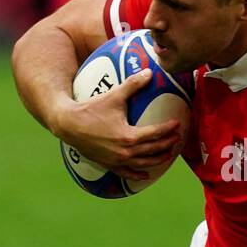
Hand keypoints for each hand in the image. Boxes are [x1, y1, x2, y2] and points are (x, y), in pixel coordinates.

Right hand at [56, 70, 181, 180]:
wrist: (69, 125)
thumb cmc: (91, 109)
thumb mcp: (113, 95)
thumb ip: (133, 84)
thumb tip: (149, 72)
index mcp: (129, 136)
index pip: (155, 133)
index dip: (168, 129)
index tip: (178, 124)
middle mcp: (125, 151)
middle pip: (153, 149)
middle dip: (168, 144)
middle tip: (177, 138)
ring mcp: (117, 160)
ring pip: (143, 163)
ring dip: (158, 159)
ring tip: (168, 154)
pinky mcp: (109, 164)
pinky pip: (126, 173)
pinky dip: (137, 175)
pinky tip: (145, 175)